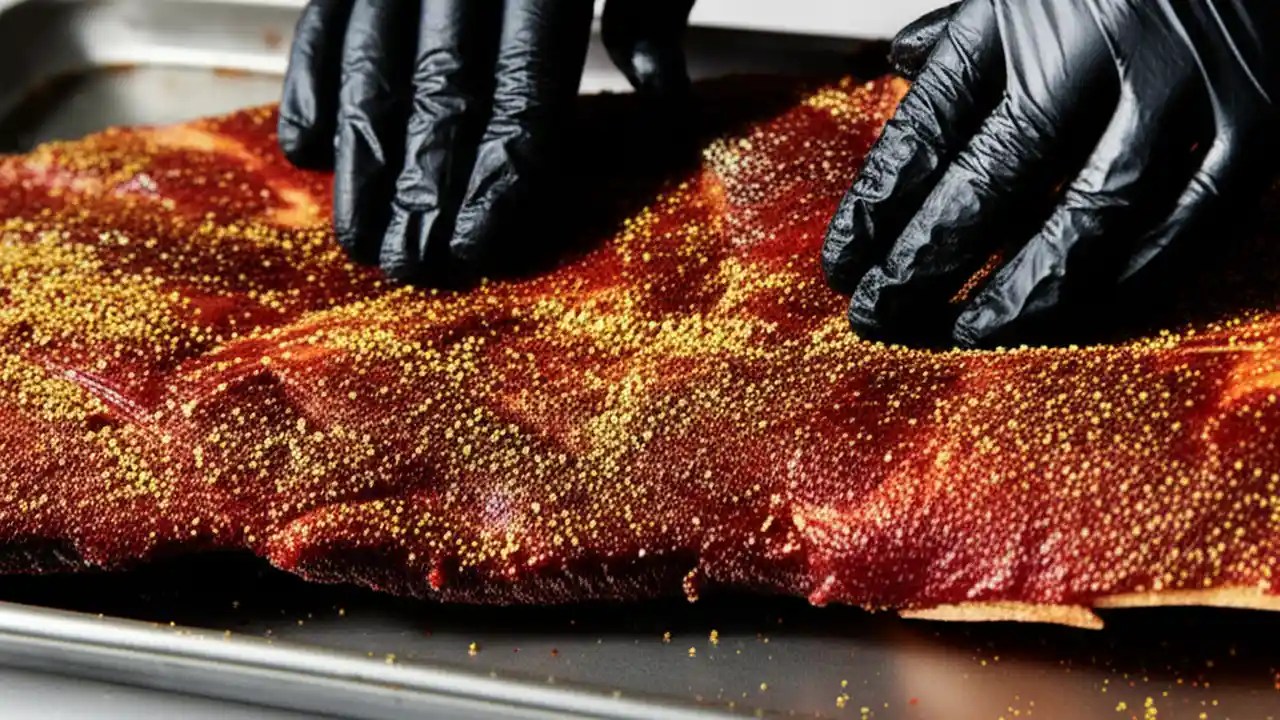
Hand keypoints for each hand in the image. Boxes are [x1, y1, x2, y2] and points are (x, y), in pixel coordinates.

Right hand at [278, 0, 693, 282]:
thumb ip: (652, 12)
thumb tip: (659, 112)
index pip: (519, 92)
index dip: (495, 178)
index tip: (477, 249)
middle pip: (437, 91)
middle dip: (418, 188)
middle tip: (407, 269)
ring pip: (372, 62)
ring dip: (360, 160)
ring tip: (357, 238)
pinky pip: (327, 17)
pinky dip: (314, 79)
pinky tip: (305, 149)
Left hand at [822, 0, 1279, 346]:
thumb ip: (971, 28)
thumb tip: (899, 65)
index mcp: (1019, 12)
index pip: (924, 129)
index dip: (875, 211)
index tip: (844, 265)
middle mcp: (1091, 47)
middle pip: (986, 184)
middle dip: (920, 266)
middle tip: (879, 317)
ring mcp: (1176, 88)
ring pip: (1083, 223)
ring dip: (1018, 296)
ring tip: (966, 335)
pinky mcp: (1256, 122)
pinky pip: (1184, 227)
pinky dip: (1125, 282)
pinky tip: (1076, 312)